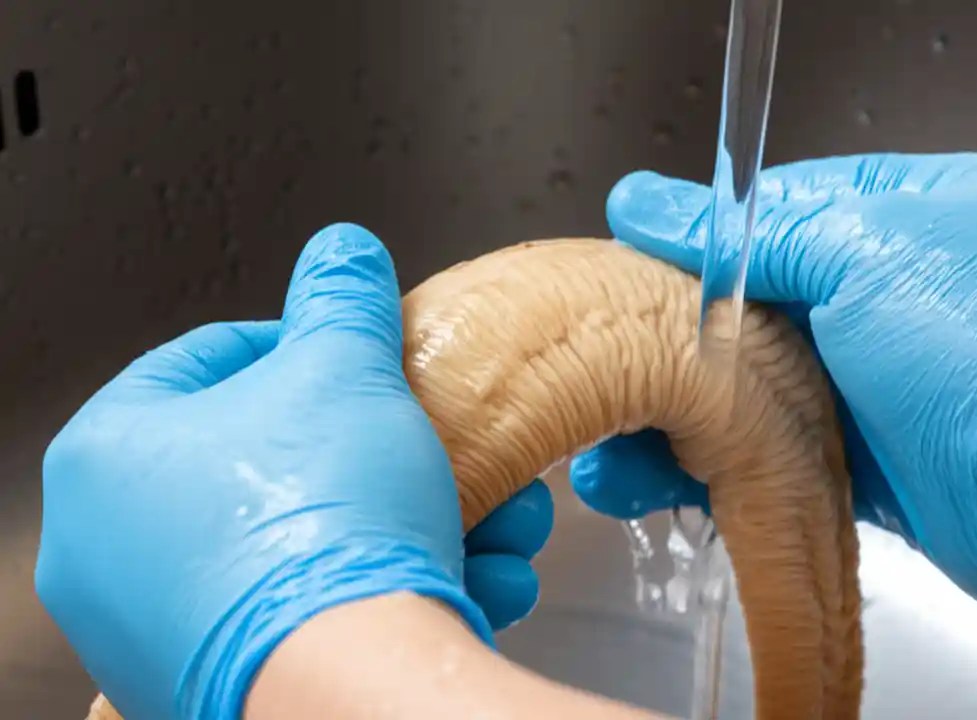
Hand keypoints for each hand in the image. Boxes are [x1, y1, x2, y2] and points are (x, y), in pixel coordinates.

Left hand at [36, 224, 551, 719]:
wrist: (348, 684)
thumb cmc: (321, 529)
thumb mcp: (346, 371)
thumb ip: (341, 299)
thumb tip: (343, 254)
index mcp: (108, 455)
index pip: (211, 358)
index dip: (310, 343)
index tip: (369, 356)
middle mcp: (114, 550)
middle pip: (282, 462)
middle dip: (395, 450)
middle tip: (442, 442)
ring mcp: (164, 628)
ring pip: (318, 542)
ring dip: (423, 521)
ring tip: (493, 518)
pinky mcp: (223, 684)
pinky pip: (321, 611)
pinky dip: (398, 587)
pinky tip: (473, 576)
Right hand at [571, 154, 976, 647]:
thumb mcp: (864, 250)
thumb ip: (749, 233)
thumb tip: (643, 204)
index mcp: (909, 215)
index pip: (776, 209)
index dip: (698, 239)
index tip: (629, 263)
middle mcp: (894, 294)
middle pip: (755, 305)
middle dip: (673, 338)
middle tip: (605, 361)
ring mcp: (883, 383)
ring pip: (755, 390)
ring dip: (680, 415)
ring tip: (607, 438)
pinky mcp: (870, 465)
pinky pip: (772, 458)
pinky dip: (714, 470)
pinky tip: (648, 481)